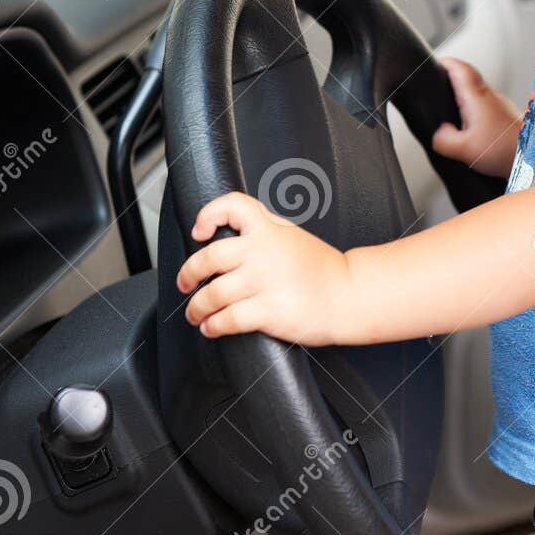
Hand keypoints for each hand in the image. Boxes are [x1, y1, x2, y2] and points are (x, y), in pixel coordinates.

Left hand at [178, 191, 352, 343]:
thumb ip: (262, 231)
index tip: (200, 232)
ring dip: (196, 308)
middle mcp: (263, 252)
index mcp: (268, 229)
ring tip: (196, 313)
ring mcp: (265, 281)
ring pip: (212, 294)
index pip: (231, 206)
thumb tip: (227, 234)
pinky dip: (213, 326)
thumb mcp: (291, 235)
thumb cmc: (322, 269)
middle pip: (208, 258)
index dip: (208, 215)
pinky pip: (227, 320)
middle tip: (184, 284)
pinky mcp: (269, 311)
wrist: (349, 295)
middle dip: (188, 275)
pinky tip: (212, 327)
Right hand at [430, 57, 523, 179]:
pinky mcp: (505, 113)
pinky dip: (474, 108)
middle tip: (438, 84)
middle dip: (451, 78)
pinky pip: (485, 103)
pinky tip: (471, 125)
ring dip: (463, 94)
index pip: (459, 68)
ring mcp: (499, 103)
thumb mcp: (465, 150)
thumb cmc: (506, 150)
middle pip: (467, 76)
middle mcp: (489, 95)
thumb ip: (444, 140)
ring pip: (477, 90)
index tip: (435, 64)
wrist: (534, 154)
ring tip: (451, 107)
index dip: (445, 62)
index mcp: (476, 98)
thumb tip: (438, 133)